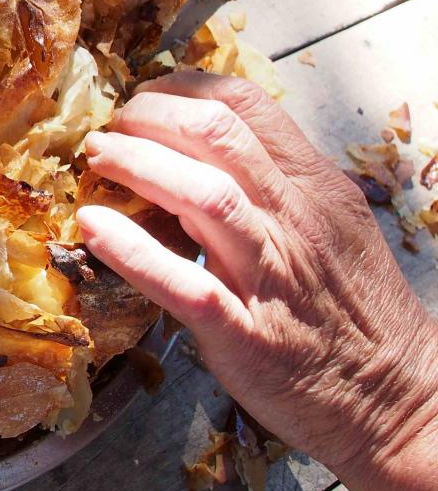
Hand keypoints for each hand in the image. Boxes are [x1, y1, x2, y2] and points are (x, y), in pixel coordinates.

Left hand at [75, 71, 437, 490]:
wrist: (396, 401)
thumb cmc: (352, 308)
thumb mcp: (329, 222)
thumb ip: (273, 179)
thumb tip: (202, 141)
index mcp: (314, 186)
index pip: (246, 105)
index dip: (182, 89)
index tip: (144, 96)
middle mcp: (294, 220)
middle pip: (216, 136)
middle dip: (150, 117)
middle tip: (112, 126)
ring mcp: (270, 276)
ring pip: (203, 196)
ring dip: (137, 166)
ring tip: (98, 158)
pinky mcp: (245, 336)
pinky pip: (184, 284)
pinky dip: (133, 252)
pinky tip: (93, 228)